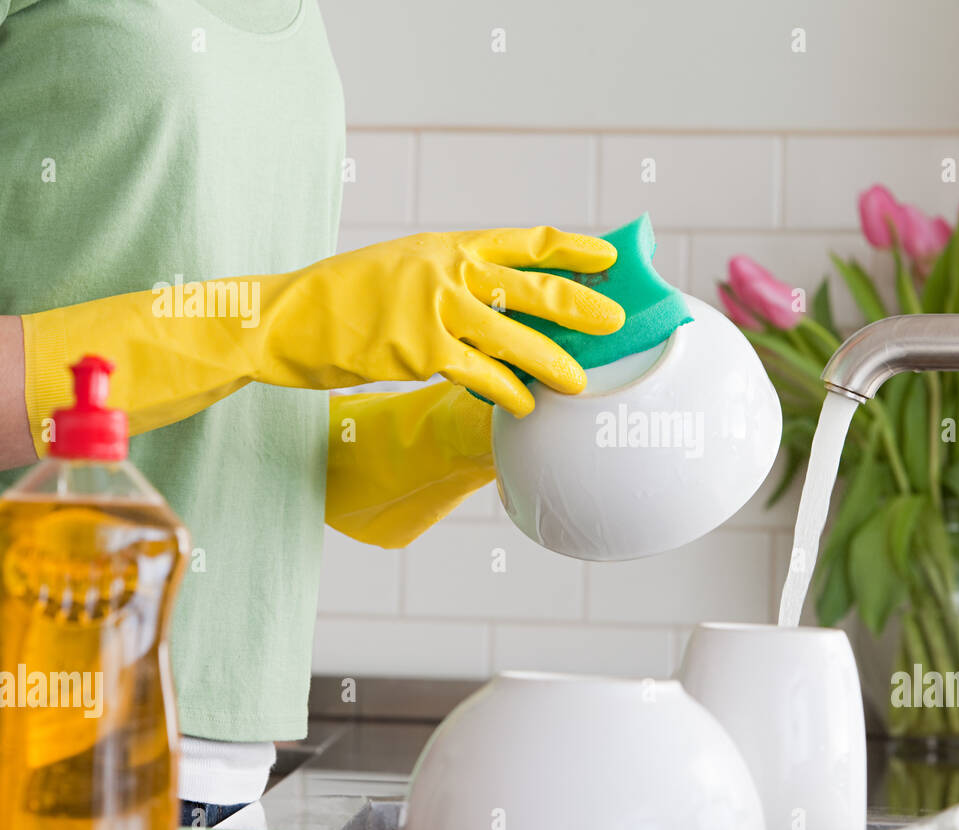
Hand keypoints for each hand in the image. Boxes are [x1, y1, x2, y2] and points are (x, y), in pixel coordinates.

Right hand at [19, 227, 622, 446]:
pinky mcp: (419, 349)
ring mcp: (434, 308)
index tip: (612, 258)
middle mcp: (448, 270)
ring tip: (582, 381)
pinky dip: (507, 391)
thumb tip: (502, 300)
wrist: (288, 318)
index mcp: (450, 245)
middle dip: (581, 307)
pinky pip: (479, 374)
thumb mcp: (406, 267)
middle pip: (533, 287)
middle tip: (618, 323)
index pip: (527, 241)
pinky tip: (526, 405)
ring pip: (513, 335)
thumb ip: (454, 279)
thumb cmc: (347, 300)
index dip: (575, 251)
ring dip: (553, 360)